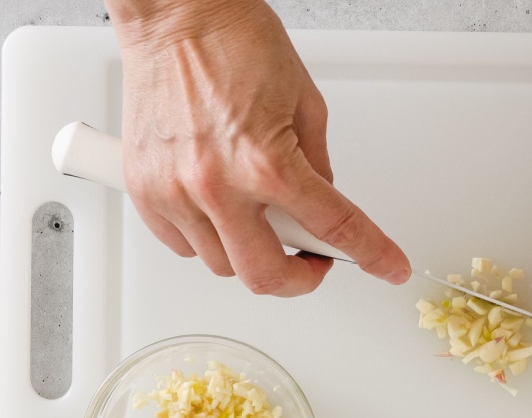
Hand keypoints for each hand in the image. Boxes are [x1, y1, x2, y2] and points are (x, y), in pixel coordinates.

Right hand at [108, 0, 409, 295]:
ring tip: (259, 216)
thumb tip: (322, 205)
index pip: (333, 227)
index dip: (371, 254)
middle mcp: (217, 184)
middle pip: (264, 276)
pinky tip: (220, 210)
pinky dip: (206, 240)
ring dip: (249, 253)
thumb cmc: (235, 42)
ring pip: (221, 265)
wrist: (175, 14)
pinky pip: (181, 245)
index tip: (387, 268)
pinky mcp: (143, 189)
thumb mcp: (306, 103)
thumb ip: (318, 165)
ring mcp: (175, 191)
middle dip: (297, 278)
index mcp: (266, 162)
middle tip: (309, 259)